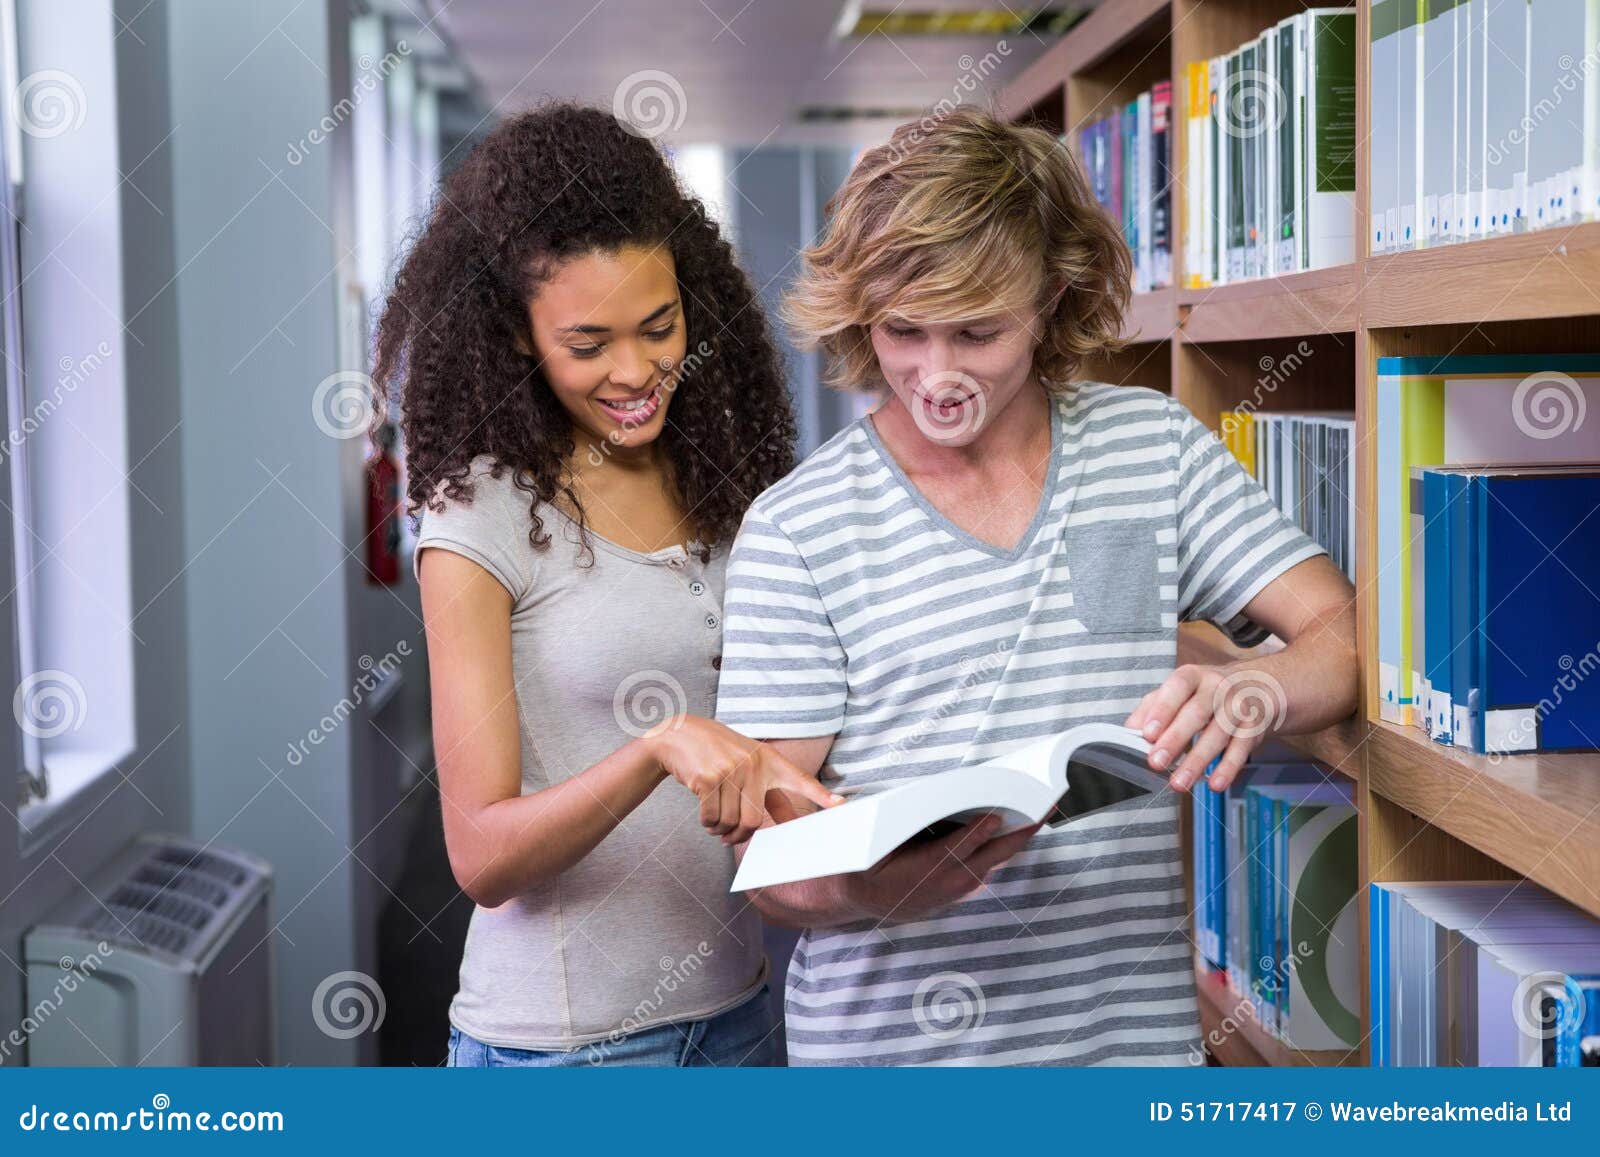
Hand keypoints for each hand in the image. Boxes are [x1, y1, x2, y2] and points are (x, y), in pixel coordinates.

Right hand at [646, 716, 842, 844]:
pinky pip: (712, 818)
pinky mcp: (708, 778)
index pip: (800, 780)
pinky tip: (705, 816)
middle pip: (755, 821)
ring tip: (715, 823)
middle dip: (739, 836)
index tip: (841, 806)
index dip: (821, 795)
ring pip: (732, 822)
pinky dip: (707, 824)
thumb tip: (790, 823)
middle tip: (729, 837)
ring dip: (720, 830)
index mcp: (769, 760)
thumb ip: (768, 792)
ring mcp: (731, 769)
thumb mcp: (747, 763)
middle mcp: (754, 763)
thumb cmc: (718, 753)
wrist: (680, 735)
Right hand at [838, 814, 1042, 922]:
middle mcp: (953, 880)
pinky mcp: (964, 887)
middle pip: (997, 852)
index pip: (964, 845)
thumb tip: (942, 807)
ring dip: (1020, 835)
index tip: (1001, 812)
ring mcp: (962, 886)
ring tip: (1039, 809)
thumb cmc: (874, 862)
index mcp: (930, 868)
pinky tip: (1013, 828)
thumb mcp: (885, 842)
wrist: (866, 896)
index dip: (984, 829)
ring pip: (999, 858)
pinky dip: (1005, 846)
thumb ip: (915, 828)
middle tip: (1046, 804)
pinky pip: (991, 864)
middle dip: (1025, 828)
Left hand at [1123, 662, 1286, 792]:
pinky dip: (1228, 768)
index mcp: (1192, 676)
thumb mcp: (1180, 691)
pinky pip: (1241, 749)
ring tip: (1178, 783)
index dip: (1162, 710)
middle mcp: (1217, 687)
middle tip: (1155, 763)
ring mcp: (1238, 706)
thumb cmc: (1206, 693)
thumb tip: (1129, 731)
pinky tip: (1215, 784)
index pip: (1176, 688)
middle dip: (1174, 740)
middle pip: (1196, 713)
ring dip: (1197, 761)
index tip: (1147, 734)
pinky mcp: (1254, 727)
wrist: (1259, 686)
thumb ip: (1152, 708)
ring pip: (1218, 734)